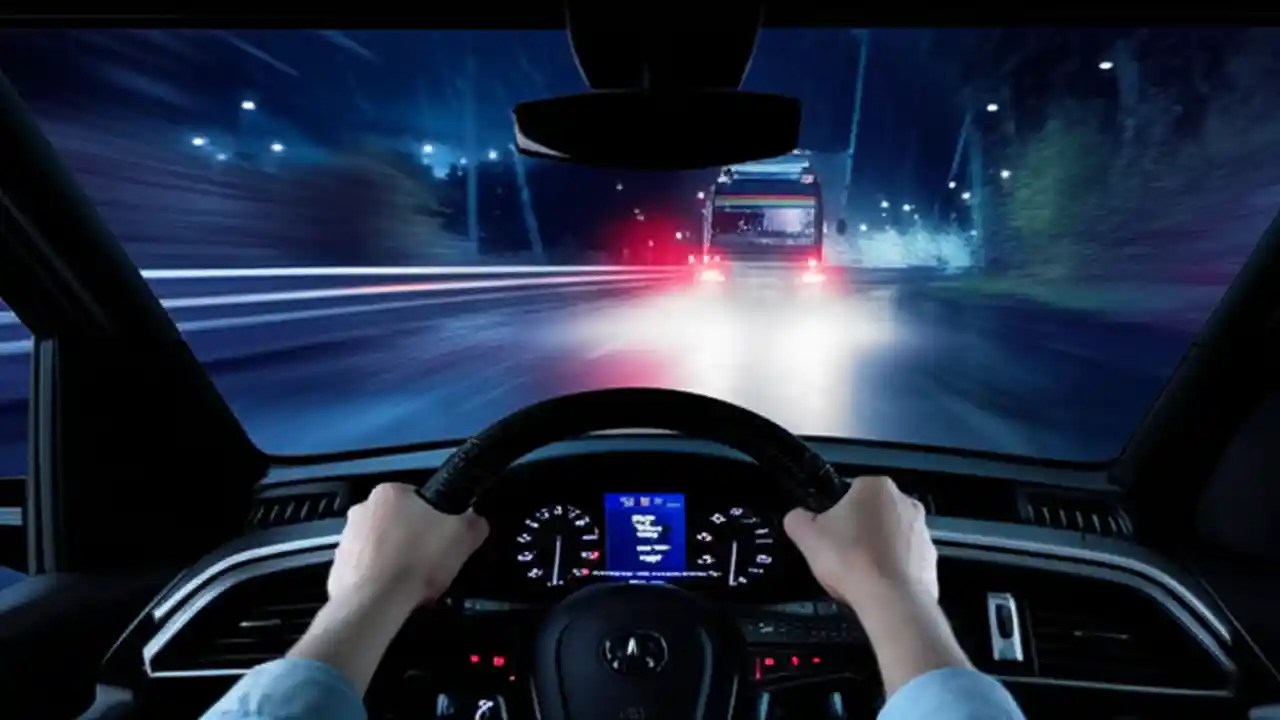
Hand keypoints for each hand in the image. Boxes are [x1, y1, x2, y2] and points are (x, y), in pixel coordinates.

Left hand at [327, 482, 488, 608]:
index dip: (435, 519)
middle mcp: (361, 508)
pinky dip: (379, 579)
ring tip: (412, 583)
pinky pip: (365, 570)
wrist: (374, 603)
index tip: (443, 539)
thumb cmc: (418, 560)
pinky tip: (393, 595)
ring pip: (381, 546)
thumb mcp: (462, 537)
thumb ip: (474, 523)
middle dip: (413, 539)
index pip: (418, 499)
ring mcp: (345, 539)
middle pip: (398, 522)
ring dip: (395, 560)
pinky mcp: (336, 567)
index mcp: (390, 492)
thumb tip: (476, 521)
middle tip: (430, 562)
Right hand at [783, 475, 937, 609]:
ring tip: (861, 576)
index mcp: (877, 486)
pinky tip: (880, 587)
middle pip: (872, 515)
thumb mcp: (806, 535)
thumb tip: (799, 518)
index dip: (836, 515)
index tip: (829, 537)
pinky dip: (893, 571)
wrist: (892, 600)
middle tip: (842, 556)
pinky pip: (905, 562)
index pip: (850, 493)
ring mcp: (924, 532)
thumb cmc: (849, 558)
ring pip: (890, 538)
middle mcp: (907, 501)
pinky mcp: (933, 560)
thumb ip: (797, 518)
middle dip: (859, 531)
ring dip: (877, 551)